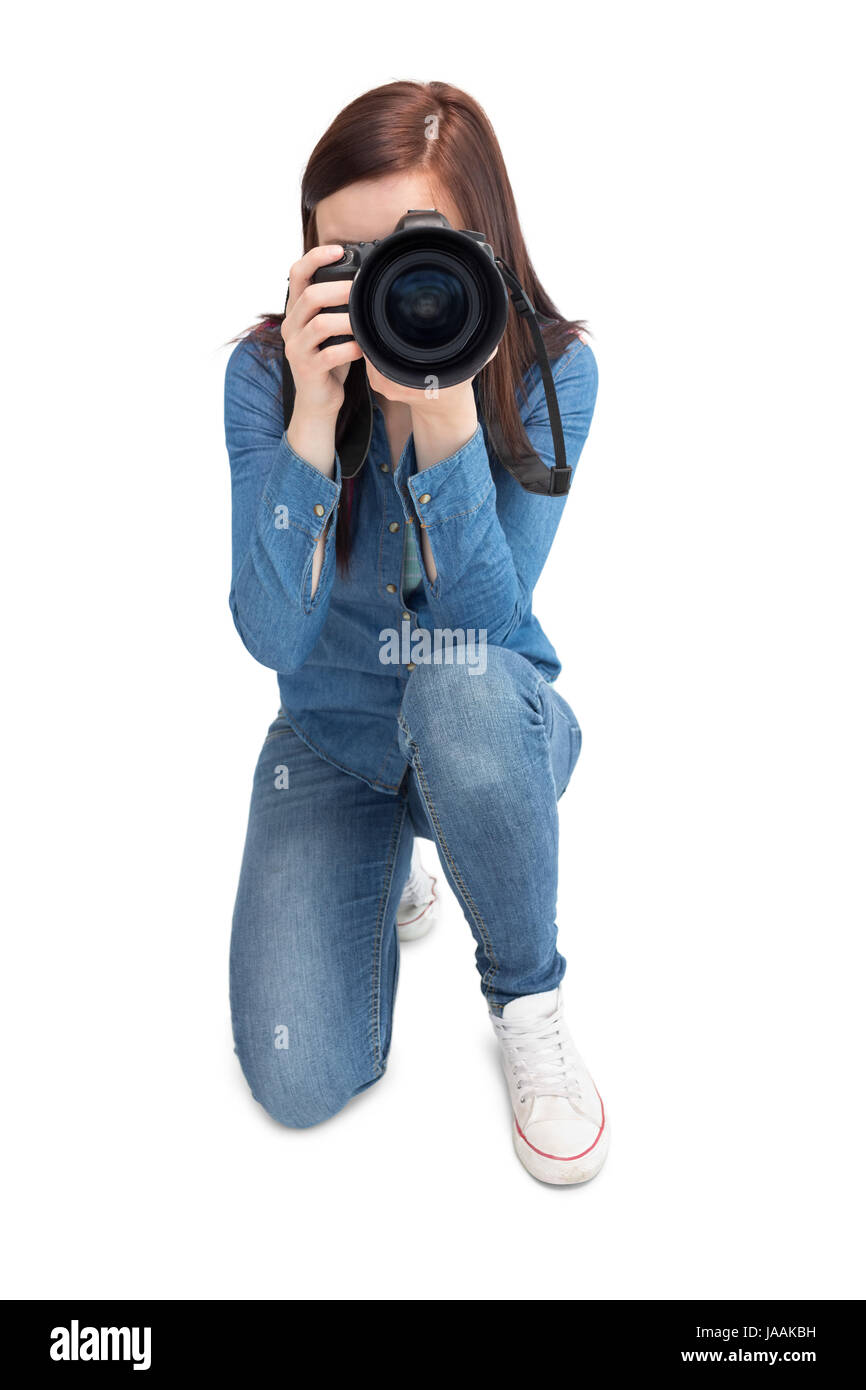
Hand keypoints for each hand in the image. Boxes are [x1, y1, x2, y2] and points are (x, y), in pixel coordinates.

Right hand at [281, 245, 363, 418]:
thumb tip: (365, 280)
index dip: (315, 258)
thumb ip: (336, 307)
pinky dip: (349, 349)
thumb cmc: (328, 360)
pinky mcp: (307, 369)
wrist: (318, 400)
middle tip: (361, 290)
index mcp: (295, 311)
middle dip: (339, 289)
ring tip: (365, 322)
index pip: (297, 274)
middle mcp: (290, 326)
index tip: (338, 250)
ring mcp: (296, 348)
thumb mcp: (329, 329)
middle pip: (310, 296)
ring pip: (319, 325)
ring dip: (347, 320)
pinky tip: (361, 348)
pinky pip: (329, 355)